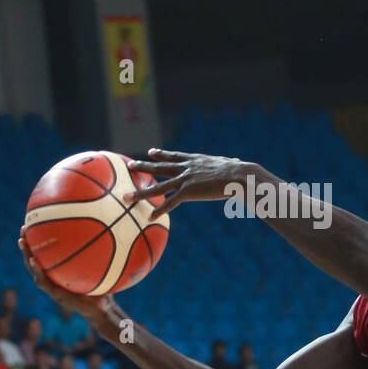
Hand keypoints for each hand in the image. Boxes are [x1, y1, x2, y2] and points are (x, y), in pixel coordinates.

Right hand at [17, 228, 114, 325]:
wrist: (102, 310)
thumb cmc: (103, 288)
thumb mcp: (99, 267)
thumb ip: (98, 253)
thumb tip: (107, 230)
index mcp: (59, 273)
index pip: (45, 255)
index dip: (38, 242)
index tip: (34, 225)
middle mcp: (52, 278)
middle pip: (34, 259)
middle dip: (27, 244)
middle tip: (23, 228)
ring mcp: (52, 287)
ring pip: (33, 269)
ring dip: (26, 255)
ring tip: (22, 241)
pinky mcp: (55, 295)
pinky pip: (42, 282)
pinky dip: (37, 271)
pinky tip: (33, 260)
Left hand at [125, 149, 250, 219]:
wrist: (240, 175)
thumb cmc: (241, 172)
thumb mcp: (231, 164)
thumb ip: (229, 164)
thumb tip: (237, 162)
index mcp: (196, 161)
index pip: (175, 157)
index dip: (162, 155)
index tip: (151, 151)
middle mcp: (187, 169)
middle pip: (160, 168)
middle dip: (144, 167)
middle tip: (131, 165)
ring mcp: (186, 180)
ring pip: (158, 187)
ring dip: (141, 193)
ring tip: (127, 196)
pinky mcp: (188, 192)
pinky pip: (170, 203)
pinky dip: (160, 211)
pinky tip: (150, 217)